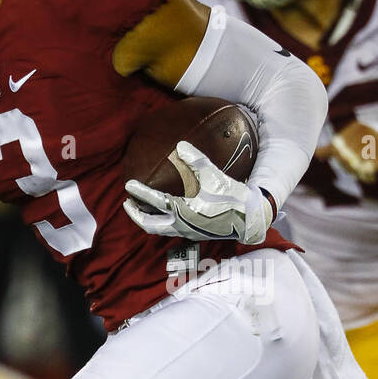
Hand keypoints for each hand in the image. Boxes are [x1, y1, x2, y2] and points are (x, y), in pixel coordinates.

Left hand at [124, 140, 272, 243]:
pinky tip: (163, 212)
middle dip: (135, 214)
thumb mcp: (214, 177)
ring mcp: (187, 231)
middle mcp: (181, 225)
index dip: (140, 192)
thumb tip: (180, 145)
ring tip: (140, 208)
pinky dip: (161, 220)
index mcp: (183, 211)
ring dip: (147, 219)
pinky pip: (170, 229)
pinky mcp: (194, 233)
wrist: (250, 220)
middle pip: (149, 224)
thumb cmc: (233, 198)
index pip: (154, 201)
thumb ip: (196, 161)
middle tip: (127, 202)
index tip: (128, 184)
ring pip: (159, 229)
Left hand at [315, 121, 377, 181]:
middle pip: (344, 158)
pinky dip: (368, 176)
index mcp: (358, 128)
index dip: (340, 159)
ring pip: (356, 166)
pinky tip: (372, 178)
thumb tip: (317, 154)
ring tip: (368, 174)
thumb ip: (337, 149)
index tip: (352, 162)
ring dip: (360, 174)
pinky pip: (370, 171)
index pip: (336, 148)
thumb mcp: (358, 145)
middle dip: (349, 167)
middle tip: (361, 170)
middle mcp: (367, 133)